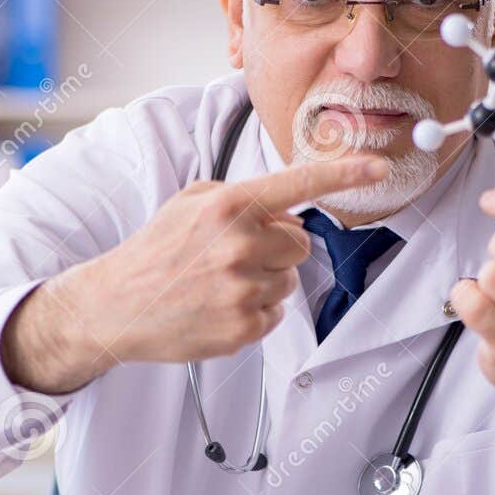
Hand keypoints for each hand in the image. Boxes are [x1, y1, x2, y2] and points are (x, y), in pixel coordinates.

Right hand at [2, 155, 388, 392]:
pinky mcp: (242, 328)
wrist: (115, 305)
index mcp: (228, 206)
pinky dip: (255, 311)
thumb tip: (290, 217)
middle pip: (301, 244)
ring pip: (290, 280)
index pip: (298, 186)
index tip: (379, 166)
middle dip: (278, 248)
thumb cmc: (155, 251)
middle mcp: (239, 245)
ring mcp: (241, 290)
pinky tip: (219, 305)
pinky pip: (275, 313)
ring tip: (220, 283)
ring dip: (265, 280)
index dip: (344, 175)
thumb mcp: (191, 203)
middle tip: (235, 255)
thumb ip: (244, 199)